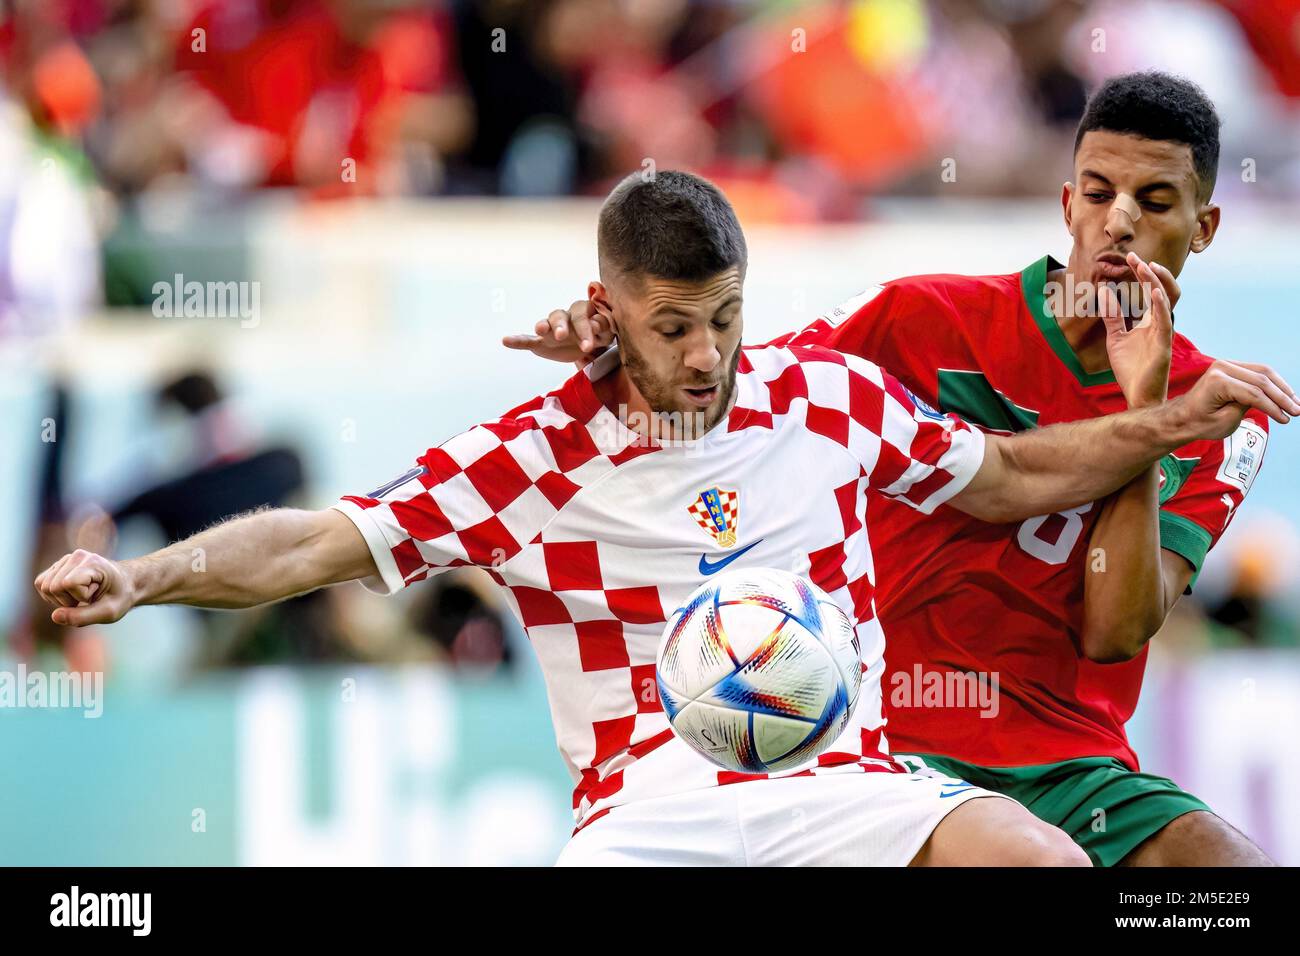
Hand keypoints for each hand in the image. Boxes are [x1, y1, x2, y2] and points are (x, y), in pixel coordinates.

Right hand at [34, 550, 135, 626]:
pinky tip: (71, 594)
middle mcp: (77, 556)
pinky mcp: (57, 566)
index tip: (96, 595)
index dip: (79, 598)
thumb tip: (54, 616)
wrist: (126, 584)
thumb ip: (82, 617)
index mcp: (93, 562)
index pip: (66, 584)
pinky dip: (53, 595)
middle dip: (68, 601)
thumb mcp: (108, 612)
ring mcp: (65, 560)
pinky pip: (41, 584)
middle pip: (51, 586)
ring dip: (61, 598)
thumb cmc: (120, 597)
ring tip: (82, 595)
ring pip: (44, 586)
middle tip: (90, 597)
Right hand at [502, 300, 613, 367]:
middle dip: (561, 326)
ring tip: (540, 330)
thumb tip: (598, 324)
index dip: (585, 329)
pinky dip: (517, 340)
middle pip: (561, 315)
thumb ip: (603, 327)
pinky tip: (506, 341)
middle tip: (562, 336)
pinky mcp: (541, 341)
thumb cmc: (600, 334)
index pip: (582, 316)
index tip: (589, 345)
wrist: (592, 347)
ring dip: (543, 325)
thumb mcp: (607, 332)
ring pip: (546, 322)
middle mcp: (566, 316)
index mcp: (583, 311)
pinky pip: (528, 339)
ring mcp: (552, 329)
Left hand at [1102, 253, 1173, 407]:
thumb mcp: (1115, 337)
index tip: (1131, 257)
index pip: (1151, 290)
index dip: (1143, 273)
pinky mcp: (1163, 346)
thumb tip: (1103, 291)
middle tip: (1136, 257)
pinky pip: (1165, 322)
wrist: (1137, 394)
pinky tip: (1153, 292)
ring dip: (1157, 282)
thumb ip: (1112, 315)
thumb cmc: (1131, 368)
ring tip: (1146, 267)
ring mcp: (1163, 333)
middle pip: (1163, 290)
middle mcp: (1160, 323)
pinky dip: (1160, 305)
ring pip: (1167, 301)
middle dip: (1151, 272)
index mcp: (1150, 320)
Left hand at [1171, 359, 1298, 441]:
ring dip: (1281, 387)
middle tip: (1298, 410)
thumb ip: (1247, 407)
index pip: (1254, 393)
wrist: (1182, 418)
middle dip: (1282, 396)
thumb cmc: (1199, 423)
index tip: (1287, 419)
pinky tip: (1285, 394)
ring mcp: (1225, 364)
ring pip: (1263, 372)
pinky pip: (1257, 372)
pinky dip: (1272, 383)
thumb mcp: (1226, 422)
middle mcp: (1221, 367)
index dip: (1273, 407)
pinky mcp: (1230, 367)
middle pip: (1262, 379)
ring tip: (1295, 403)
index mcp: (1217, 381)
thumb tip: (1268, 399)